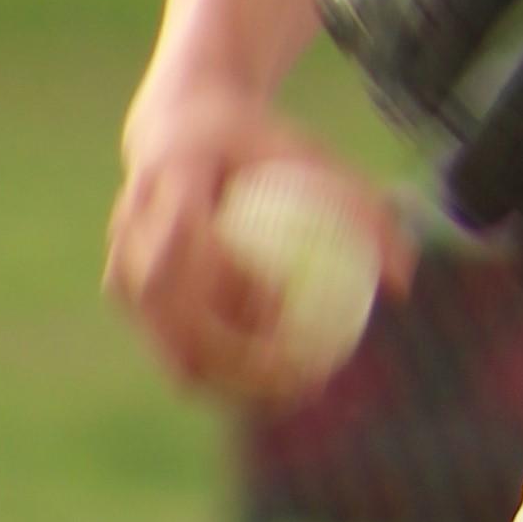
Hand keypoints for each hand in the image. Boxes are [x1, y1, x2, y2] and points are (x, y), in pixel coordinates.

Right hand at [106, 76, 412, 399]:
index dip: (228, 280)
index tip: (285, 309)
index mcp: (174, 177)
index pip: (190, 237)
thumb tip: (403, 285)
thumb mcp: (318, 160)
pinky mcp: (120, 289)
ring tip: (285, 394)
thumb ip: (364, 211)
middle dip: (226, 353)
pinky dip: (212, 367)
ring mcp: (119, 259)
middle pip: (169, 305)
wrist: (179, 126)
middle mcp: (134, 223)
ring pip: (164, 336)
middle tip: (294, 376)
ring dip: (221, 374)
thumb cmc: (260, 144)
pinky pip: (167, 342)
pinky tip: (264, 386)